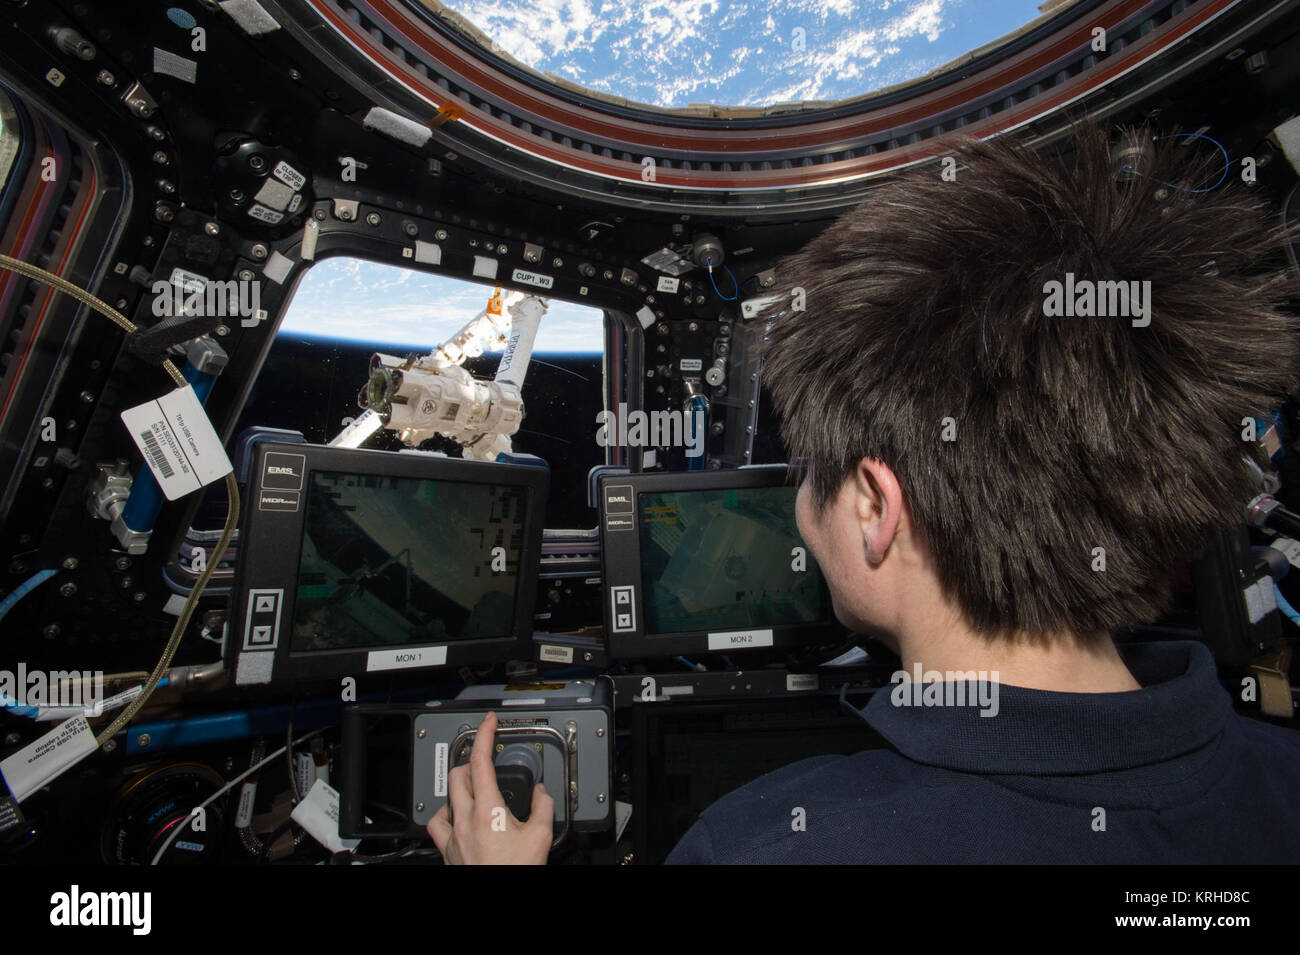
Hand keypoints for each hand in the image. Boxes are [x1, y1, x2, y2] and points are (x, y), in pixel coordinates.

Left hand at [427, 711, 554, 864]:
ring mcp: (453, 837)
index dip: (485, 735)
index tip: (489, 722)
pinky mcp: (447, 852)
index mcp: (487, 811)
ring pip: (445, 798)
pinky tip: (456, 818)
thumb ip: (542, 807)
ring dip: (458, 788)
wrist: (500, 902)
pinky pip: (438, 825)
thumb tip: (541, 793)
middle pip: (459, 775)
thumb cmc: (515, 871)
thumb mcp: (540, 837)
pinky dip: (446, 814)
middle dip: (472, 761)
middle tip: (487, 761)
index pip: (481, 761)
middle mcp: (464, 820)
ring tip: (473, 789)